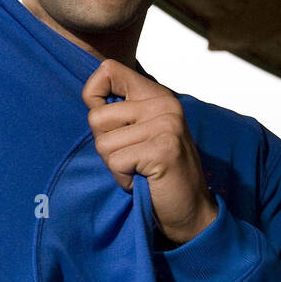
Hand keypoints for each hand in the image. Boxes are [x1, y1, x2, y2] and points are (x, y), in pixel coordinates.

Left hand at [82, 59, 217, 245]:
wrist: (191, 211)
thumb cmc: (156, 173)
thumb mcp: (138, 133)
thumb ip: (119, 112)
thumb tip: (90, 99)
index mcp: (156, 95)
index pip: (108, 70)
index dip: (92, 94)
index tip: (106, 123)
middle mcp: (164, 104)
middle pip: (96, 117)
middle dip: (105, 145)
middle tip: (132, 158)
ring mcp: (166, 125)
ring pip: (103, 143)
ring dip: (115, 165)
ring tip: (139, 170)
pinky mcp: (164, 148)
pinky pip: (116, 161)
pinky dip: (123, 178)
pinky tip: (144, 180)